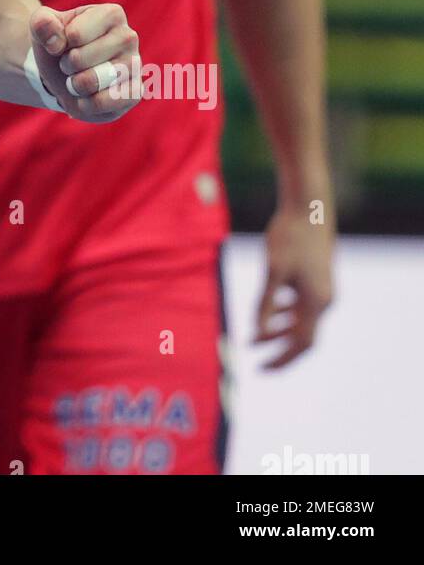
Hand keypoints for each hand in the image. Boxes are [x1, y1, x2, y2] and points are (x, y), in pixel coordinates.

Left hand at [30, 3, 139, 122]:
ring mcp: (135, 65)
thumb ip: (42, 23)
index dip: (60, 44)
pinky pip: (105, 103)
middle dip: (65, 66)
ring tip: (79, 79)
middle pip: (79, 59)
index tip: (65, 43)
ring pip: (92, 82)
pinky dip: (87, 105)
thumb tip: (55, 43)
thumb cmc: (58, 43)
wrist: (64, 73)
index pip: (74, 35)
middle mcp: (128, 36)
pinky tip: (88, 97)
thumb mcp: (42, 26)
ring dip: (75, 85)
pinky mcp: (135, 92)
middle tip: (71, 64)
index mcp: (110, 14)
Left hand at [253, 202, 334, 368]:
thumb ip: (265, 302)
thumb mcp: (273, 270)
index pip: (301, 344)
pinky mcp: (318, 279)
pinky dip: (286, 313)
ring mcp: (324, 290)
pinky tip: (270, 310)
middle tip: (252, 355)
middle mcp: (324, 301)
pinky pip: (302, 306)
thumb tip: (257, 330)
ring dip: (278, 330)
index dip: (282, 359)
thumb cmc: (288, 236)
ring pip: (301, 321)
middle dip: (277, 348)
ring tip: (252, 336)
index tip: (260, 368)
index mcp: (316, 302)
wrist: (308, 208)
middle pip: (302, 337)